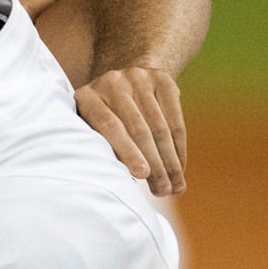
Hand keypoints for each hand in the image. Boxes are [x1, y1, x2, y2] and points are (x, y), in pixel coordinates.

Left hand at [76, 67, 187, 195]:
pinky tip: (180, 167)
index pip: (109, 126)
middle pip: (137, 128)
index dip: (127, 151)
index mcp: (87, 96)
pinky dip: (179, 148)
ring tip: (174, 186)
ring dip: (169, 162)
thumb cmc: (102, 119)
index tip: (142, 175)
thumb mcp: (91, 129)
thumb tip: (120, 183)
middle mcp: (111, 82)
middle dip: (153, 164)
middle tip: (162, 190)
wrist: (123, 80)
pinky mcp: (162, 79)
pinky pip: (175, 119)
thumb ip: (101, 149)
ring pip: (160, 126)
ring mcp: (138, 77)